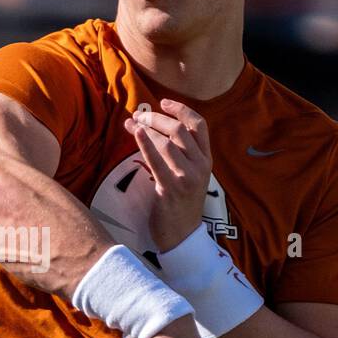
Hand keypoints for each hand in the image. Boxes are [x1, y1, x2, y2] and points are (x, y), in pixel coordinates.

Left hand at [124, 99, 212, 252]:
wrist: (182, 236)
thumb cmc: (179, 205)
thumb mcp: (188, 176)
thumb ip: (180, 155)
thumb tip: (153, 128)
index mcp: (207, 160)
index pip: (199, 124)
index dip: (181, 109)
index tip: (163, 102)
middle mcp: (201, 165)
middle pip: (180, 129)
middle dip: (156, 118)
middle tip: (137, 116)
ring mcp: (189, 176)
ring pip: (168, 141)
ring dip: (146, 128)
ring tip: (129, 124)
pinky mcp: (173, 187)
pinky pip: (157, 159)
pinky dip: (145, 143)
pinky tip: (135, 133)